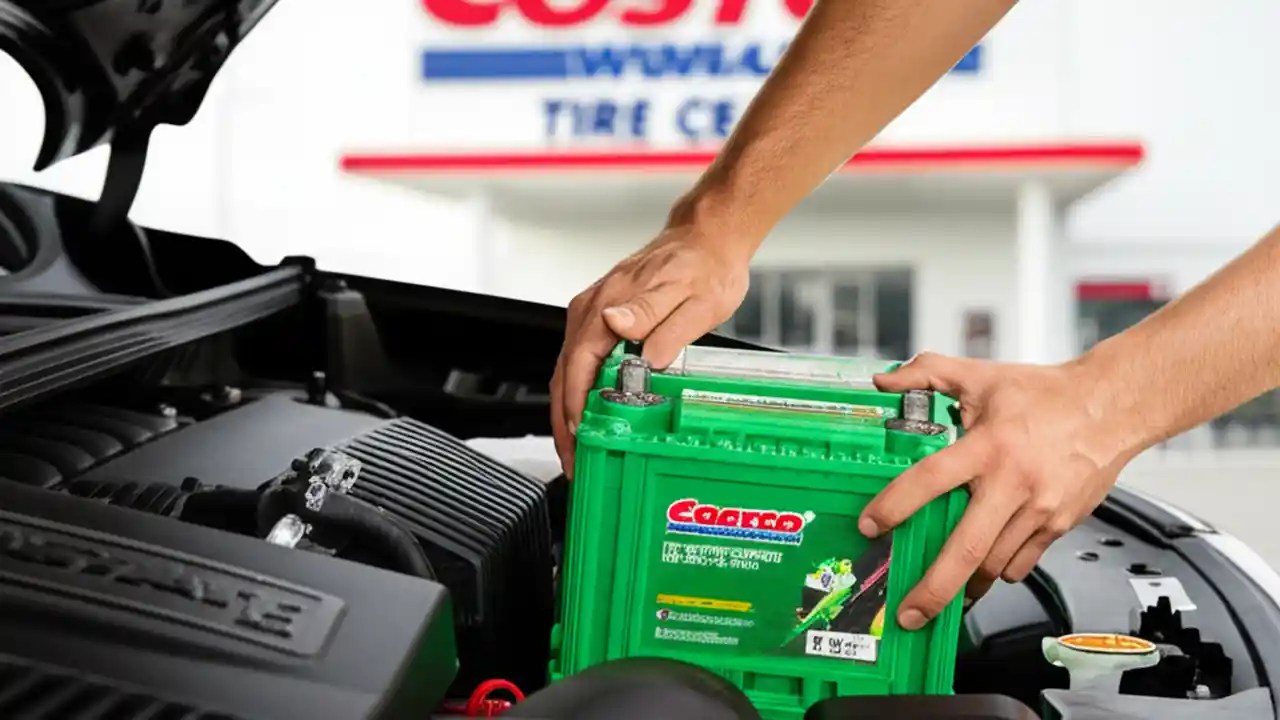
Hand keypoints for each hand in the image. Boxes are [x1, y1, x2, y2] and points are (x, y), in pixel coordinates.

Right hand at [551, 221, 750, 477]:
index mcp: (608, 308)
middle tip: (574, 462)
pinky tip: (589, 411)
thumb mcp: (690, 296)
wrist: (708, 239)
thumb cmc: (705, 268)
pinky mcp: (604, 315)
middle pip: (565, 375)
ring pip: (569, 370)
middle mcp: (593, 309)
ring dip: (569, 411)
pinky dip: (579, 391)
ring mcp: (596, 312)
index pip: (578, 369)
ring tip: (578, 447)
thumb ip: (652, 316)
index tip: (579, 443)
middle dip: (564, 423)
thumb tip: (614, 325)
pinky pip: (581, 359)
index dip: (574, 411)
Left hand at [861, 352, 1132, 630]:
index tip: (870, 526)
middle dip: (934, 589)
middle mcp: (1012, 483)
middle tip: (909, 613)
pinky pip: (1022, 563)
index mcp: (987, 446)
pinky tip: (986, 567)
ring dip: (966, 585)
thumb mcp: (980, 375)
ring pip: (995, 564)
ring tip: (943, 594)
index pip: (929, 479)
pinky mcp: (1059, 525)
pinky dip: (1000, 572)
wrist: (1111, 407)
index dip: (895, 505)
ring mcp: (1039, 510)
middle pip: (967, 549)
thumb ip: (927, 373)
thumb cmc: (1044, 393)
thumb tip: (883, 380)